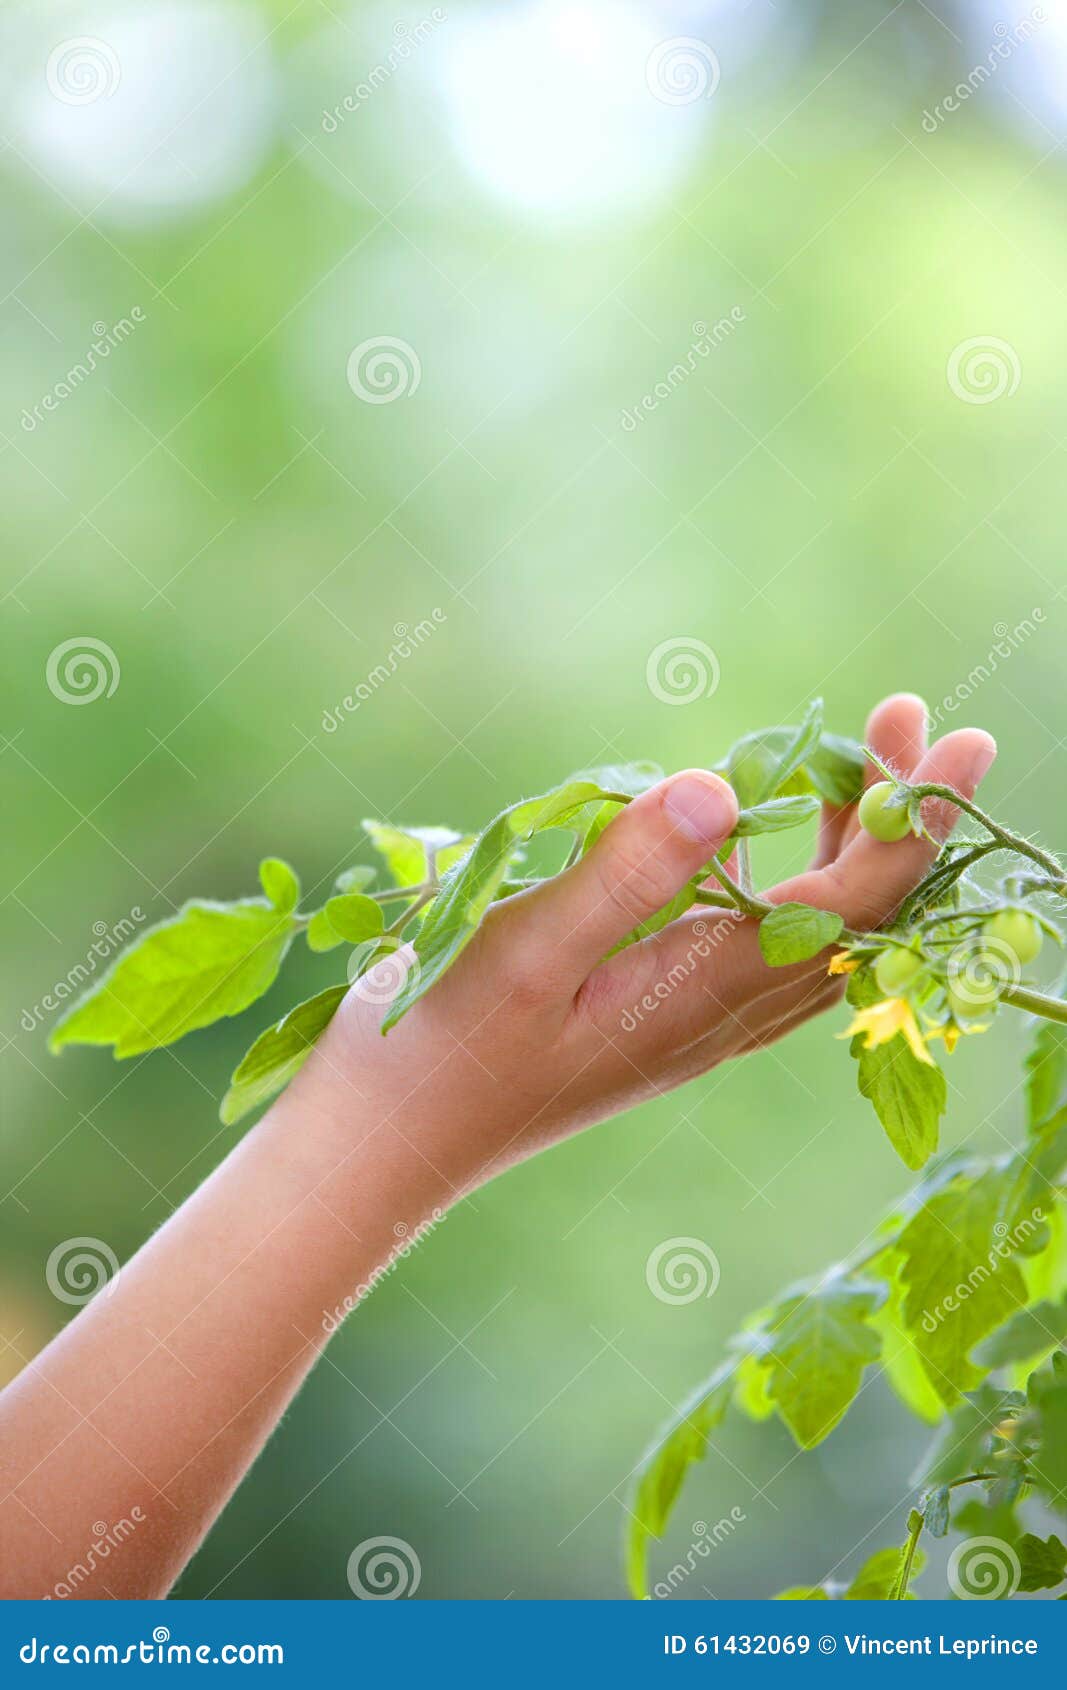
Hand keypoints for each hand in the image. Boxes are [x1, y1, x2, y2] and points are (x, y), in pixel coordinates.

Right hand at [295, 693, 995, 1198]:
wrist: (382, 1149)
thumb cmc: (437, 1047)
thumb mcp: (524, 948)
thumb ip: (626, 872)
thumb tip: (725, 787)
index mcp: (702, 992)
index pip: (850, 906)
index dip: (913, 825)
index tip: (959, 742)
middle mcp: (719, 1016)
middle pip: (853, 919)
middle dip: (898, 820)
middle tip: (914, 719)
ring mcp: (692, 1024)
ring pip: (813, 937)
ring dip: (850, 847)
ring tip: (858, 760)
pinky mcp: (656, 1021)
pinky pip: (763, 952)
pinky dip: (794, 884)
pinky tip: (762, 840)